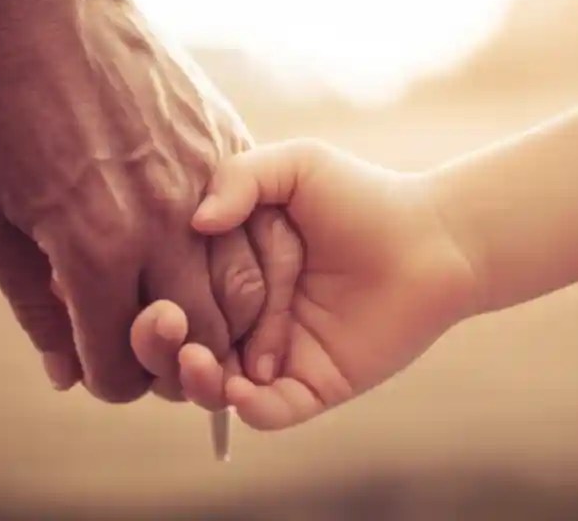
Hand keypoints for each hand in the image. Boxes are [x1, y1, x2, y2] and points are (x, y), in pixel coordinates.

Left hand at [0, 0, 300, 402]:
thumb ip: (33, 302)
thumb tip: (65, 372)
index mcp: (97, 245)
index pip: (122, 365)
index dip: (105, 377)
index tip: (91, 356)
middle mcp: (167, 220)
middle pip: (201, 338)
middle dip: (172, 360)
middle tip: (142, 341)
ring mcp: (208, 178)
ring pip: (248, 291)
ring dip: (222, 320)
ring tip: (189, 312)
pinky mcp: (227, 142)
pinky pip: (261, 228)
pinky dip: (246, 262)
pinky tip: (213, 259)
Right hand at [138, 140, 480, 428]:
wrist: (432, 237)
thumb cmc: (363, 196)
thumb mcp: (296, 166)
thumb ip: (240, 177)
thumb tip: (195, 221)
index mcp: (226, 271)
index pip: (169, 293)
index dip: (148, 295)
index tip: (145, 280)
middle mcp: (243, 319)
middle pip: (176, 349)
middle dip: (155, 346)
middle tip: (164, 321)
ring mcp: (276, 356)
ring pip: (214, 388)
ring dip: (195, 381)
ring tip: (196, 358)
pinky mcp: (312, 386)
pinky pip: (269, 412)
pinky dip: (247, 407)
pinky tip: (239, 384)